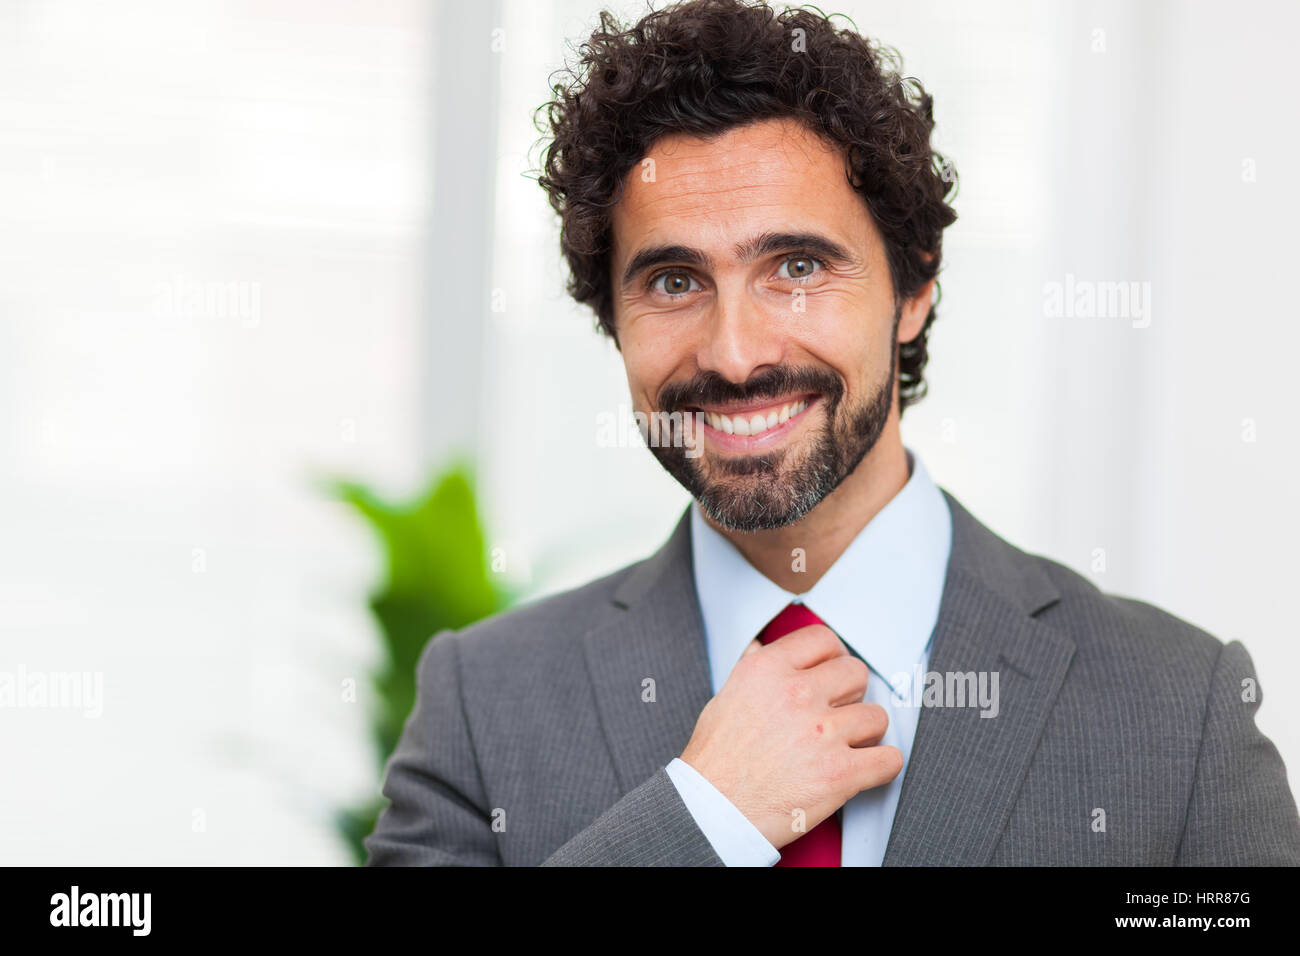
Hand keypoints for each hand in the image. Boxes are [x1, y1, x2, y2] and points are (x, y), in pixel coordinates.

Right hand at [679, 625, 902, 848]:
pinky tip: (864, 770)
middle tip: (839, 713)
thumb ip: (754, 672)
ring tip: (846, 746)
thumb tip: (763, 648)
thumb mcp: (725, 699)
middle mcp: (796, 694)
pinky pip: (889, 759)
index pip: (823, 639)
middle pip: (856, 673)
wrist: (710, 814)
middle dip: (852, 694)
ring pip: (876, 716)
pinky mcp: (839, 772)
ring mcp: (821, 733)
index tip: (833, 672)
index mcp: (766, 670)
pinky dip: (881, 767)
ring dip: (866, 733)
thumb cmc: (714, 762)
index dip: (833, 656)